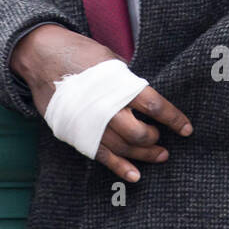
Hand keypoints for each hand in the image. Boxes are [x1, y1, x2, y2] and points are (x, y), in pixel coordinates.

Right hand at [10, 24, 191, 182]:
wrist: (42, 56)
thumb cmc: (78, 53)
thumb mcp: (110, 58)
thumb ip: (129, 80)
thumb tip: (146, 97)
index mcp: (118, 84)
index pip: (154, 106)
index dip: (174, 119)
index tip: (186, 128)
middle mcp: (105, 107)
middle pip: (139, 133)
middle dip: (155, 139)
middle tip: (160, 137)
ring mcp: (90, 123)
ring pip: (123, 148)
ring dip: (143, 155)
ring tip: (158, 155)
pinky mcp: (77, 133)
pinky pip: (102, 156)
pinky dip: (120, 168)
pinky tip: (134, 175)